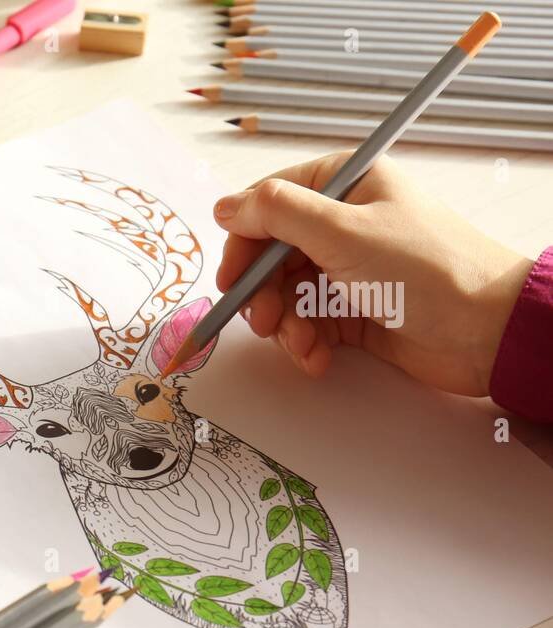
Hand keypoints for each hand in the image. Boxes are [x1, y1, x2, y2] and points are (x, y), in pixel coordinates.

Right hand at [214, 153, 532, 395]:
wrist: (487, 331)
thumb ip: (277, 215)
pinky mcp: (355, 310)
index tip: (232, 276)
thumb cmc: (426, 269)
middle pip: (272, 255)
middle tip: (264, 319)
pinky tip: (318, 356)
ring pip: (286, 294)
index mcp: (346, 185)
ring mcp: (349, 268)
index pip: (270, 204)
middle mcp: (344, 224)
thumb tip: (226, 206)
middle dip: (263, 292)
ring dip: (285, 324)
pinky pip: (308, 323)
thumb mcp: (343, 231)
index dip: (245, 240)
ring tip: (301, 342)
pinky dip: (306, 342)